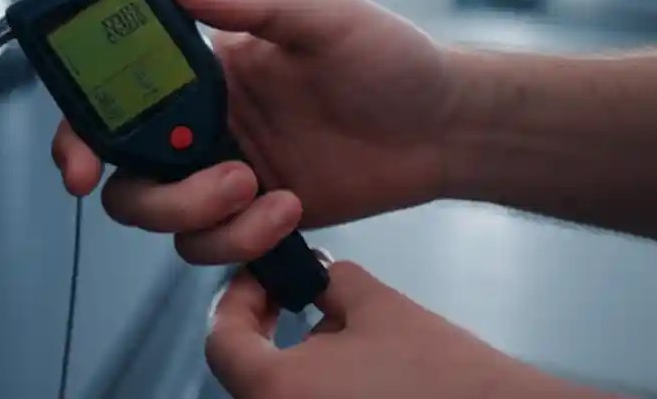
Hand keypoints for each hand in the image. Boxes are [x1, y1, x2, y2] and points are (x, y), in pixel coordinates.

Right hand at [53, 0, 457, 263]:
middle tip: (214, 181)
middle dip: (150, 194)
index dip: (81, 129)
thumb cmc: (390, 59)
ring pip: (160, 217)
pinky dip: (240, 239)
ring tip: (259, 190)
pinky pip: (211, 245)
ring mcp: (223, 172)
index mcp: (205, 69)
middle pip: (126, 171)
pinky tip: (286, 209)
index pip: (117, 93)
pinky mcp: (252, 215)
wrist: (443, 128)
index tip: (81, 161)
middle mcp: (201, 122)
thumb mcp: (324, 15)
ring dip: (200, 217)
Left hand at [206, 262, 602, 398]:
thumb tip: (311, 279)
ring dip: (290, 363)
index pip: (222, 341)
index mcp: (275, 390)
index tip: (266, 282)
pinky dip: (316, 389)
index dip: (239, 301)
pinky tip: (357, 372)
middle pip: (245, 374)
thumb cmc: (444, 373)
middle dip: (264, 331)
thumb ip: (328, 282)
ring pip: (276, 395)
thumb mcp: (375, 304)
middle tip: (289, 299)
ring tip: (335, 334)